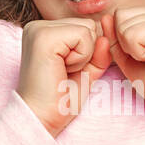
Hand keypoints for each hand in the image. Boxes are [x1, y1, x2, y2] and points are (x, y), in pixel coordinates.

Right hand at [16, 16, 113, 136]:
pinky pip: (83, 36)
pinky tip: (61, 69)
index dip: (86, 53)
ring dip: (83, 56)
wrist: (41, 119)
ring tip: (62, 71)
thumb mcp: (87, 71)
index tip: (65, 71)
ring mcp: (38, 29)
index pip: (86, 27)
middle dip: (86, 53)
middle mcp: (37, 25)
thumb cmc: (60, 100)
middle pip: (88, 25)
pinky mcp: (43, 37)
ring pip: (87, 29)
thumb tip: (106, 26)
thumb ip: (99, 51)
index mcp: (44, 31)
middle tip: (64, 72)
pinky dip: (81, 58)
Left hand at [101, 8, 144, 128]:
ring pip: (123, 25)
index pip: (121, 15)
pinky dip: (138, 53)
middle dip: (126, 43)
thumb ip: (116, 39)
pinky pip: (132, 35)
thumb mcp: (130, 59)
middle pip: (120, 16)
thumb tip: (105, 18)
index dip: (123, 41)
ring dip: (132, 49)